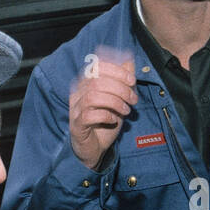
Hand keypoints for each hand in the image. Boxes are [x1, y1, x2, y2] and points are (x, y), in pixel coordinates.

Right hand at [68, 48, 136, 169]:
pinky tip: (114, 120)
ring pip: (93, 96)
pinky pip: (89, 115)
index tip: (132, 81)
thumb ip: (123, 80)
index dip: (117, 70)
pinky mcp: (77, 125)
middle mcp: (78, 93)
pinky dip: (105, 115)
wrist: (95, 148)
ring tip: (126, 110)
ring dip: (115, 102)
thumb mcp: (119, 99)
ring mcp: (75, 109)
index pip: (97, 66)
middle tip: (133, 99)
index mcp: (86, 83)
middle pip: (97, 81)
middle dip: (120, 88)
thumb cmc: (106, 122)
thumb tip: (129, 60)